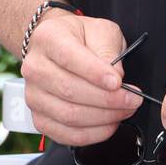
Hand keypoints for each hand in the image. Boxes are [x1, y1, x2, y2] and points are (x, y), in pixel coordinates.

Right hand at [21, 11, 143, 146]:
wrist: (56, 47)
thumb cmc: (80, 37)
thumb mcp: (100, 29)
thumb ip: (108, 49)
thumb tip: (115, 75)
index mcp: (49, 38)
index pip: (69, 58)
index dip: (95, 73)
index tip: (118, 82)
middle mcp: (35, 68)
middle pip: (70, 90)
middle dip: (107, 99)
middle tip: (132, 99)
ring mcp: (33, 96)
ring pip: (69, 115)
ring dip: (103, 118)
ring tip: (124, 110)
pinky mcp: (39, 118)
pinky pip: (66, 134)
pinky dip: (92, 134)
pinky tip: (109, 124)